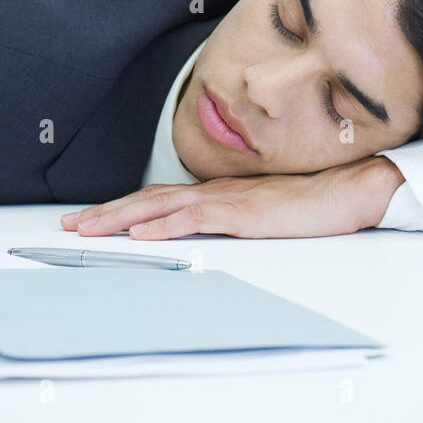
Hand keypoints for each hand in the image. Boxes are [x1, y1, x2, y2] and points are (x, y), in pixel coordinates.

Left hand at [58, 156, 404, 239]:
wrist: (351, 189)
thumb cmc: (316, 202)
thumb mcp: (267, 212)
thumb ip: (238, 216)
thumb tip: (211, 230)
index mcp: (222, 191)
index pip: (163, 197)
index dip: (126, 206)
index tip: (95, 216)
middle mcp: (219, 190)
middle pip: (152, 198)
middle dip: (108, 211)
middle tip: (72, 224)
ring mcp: (230, 200)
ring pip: (163, 206)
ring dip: (122, 217)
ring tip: (89, 228)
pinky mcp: (245, 214)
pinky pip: (196, 219)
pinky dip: (164, 225)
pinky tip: (141, 233)